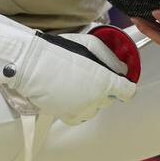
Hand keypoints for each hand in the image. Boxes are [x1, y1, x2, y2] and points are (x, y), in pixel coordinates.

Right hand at [6, 30, 136, 124]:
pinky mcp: (67, 116)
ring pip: (95, 108)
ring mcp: (82, 110)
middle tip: (89, 75)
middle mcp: (96, 100)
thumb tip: (121, 69)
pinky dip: (78, 107)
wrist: (32, 64)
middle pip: (109, 99)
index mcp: (105, 82)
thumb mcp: (91, 44)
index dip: (125, 86)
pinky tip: (69, 94)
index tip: (121, 83)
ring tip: (76, 83)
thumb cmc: (58, 51)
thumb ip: (111, 58)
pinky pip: (80, 116)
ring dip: (91, 99)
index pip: (127, 92)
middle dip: (104, 89)